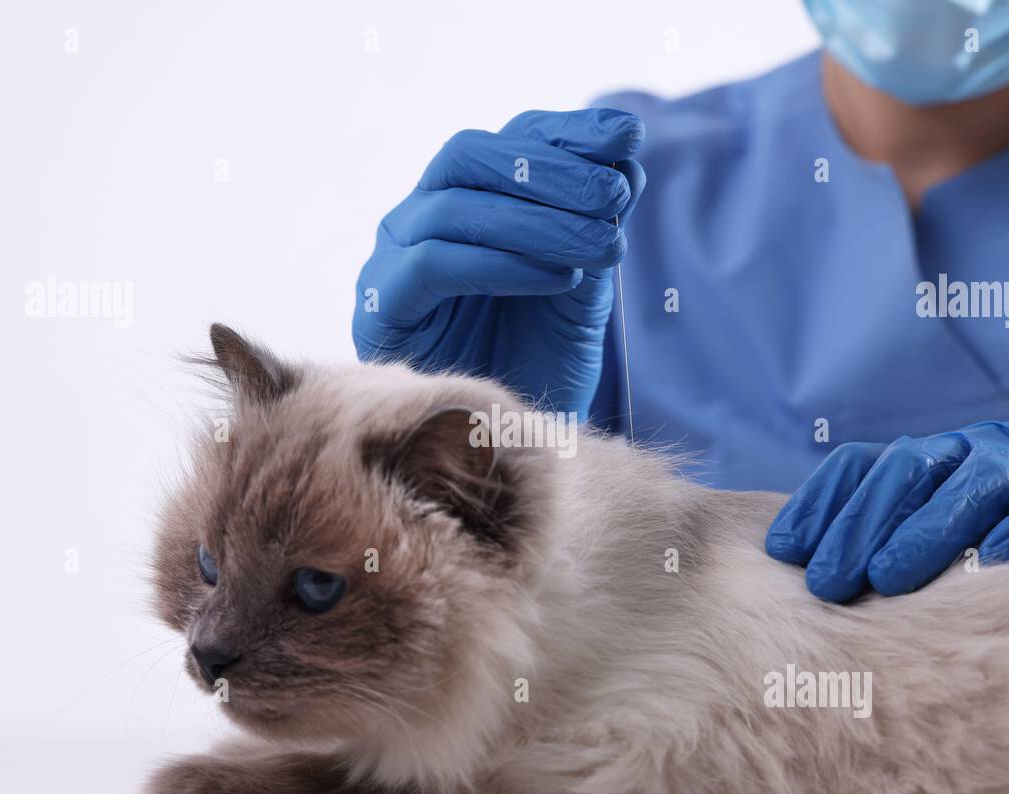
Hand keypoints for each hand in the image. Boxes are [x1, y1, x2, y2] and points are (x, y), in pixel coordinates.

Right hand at [353, 108, 645, 416]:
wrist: (505, 446)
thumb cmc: (537, 361)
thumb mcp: (581, 285)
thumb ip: (594, 224)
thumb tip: (627, 154)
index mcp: (464, 202)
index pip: (507, 141)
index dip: (564, 131)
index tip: (627, 135)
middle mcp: (420, 219)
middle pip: (468, 156)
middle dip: (550, 169)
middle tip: (614, 195)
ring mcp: (392, 260)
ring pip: (452, 207)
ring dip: (538, 220)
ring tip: (603, 245)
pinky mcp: (381, 308)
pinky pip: (432, 264)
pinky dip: (502, 262)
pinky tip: (559, 276)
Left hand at [765, 421, 1008, 601]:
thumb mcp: (955, 523)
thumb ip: (898, 540)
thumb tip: (820, 585)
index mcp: (934, 457)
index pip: (862, 465)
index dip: (820, 502)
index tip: (784, 551)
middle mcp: (976, 448)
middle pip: (907, 471)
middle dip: (860, 526)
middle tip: (829, 584)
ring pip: (975, 479)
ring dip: (928, 527)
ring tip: (890, 578)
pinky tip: (999, 558)